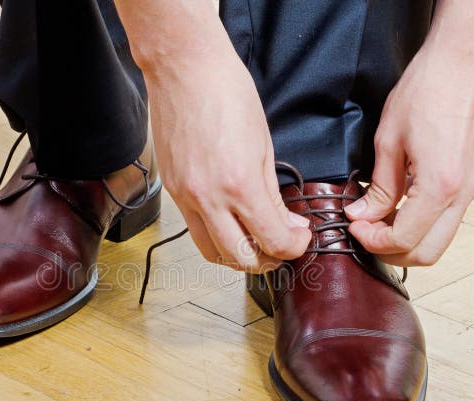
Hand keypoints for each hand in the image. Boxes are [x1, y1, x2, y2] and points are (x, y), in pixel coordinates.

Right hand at [143, 48, 310, 271]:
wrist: (185, 68)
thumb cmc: (227, 92)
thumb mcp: (265, 145)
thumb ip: (273, 192)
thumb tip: (287, 223)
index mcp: (240, 185)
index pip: (272, 241)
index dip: (293, 247)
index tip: (300, 239)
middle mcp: (208, 198)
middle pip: (240, 259)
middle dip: (267, 260)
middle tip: (280, 247)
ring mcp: (186, 197)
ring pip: (212, 252)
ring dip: (237, 256)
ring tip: (254, 242)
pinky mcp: (172, 191)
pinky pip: (194, 229)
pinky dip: (215, 235)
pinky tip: (229, 221)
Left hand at [345, 29, 473, 266]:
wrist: (465, 61)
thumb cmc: (426, 91)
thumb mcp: (388, 140)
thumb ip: (379, 187)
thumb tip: (363, 215)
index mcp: (440, 186)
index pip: (404, 240)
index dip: (373, 241)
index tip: (354, 226)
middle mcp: (464, 193)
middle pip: (429, 253)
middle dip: (392, 253)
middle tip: (366, 235)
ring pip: (442, 238)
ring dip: (410, 239)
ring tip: (381, 219)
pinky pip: (450, 216)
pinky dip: (425, 221)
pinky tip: (403, 203)